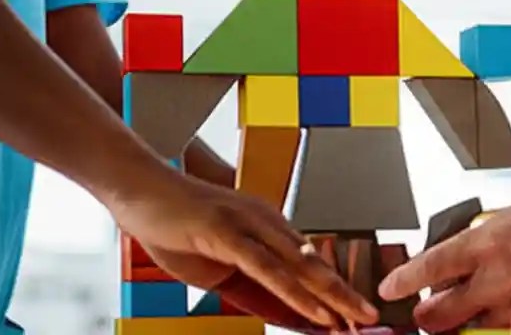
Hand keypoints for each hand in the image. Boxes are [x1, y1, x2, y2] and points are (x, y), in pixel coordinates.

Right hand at [106, 166, 378, 329]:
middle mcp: (266, 222)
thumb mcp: (215, 268)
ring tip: (357, 319)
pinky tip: (316, 313)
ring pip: (299, 268)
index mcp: (266, 228)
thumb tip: (281, 313)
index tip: (354, 318)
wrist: (138, 190)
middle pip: (313, 266)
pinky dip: (296, 294)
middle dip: (345, 295)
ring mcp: (248, 225)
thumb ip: (248, 288)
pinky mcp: (228, 233)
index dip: (330, 294)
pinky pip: (269, 270)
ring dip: (332, 298)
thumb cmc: (173, 227)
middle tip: (373, 318)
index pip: (304, 269)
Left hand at [377, 192, 510, 331]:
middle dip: (427, 316)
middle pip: (438, 315)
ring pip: (467, 330)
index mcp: (489, 241)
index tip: (389, 288)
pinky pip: (500, 333)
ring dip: (462, 323)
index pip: (430, 266)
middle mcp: (495, 280)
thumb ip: (497, 222)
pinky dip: (494, 327)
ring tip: (467, 311)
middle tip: (426, 310)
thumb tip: (481, 230)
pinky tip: (500, 316)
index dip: (403, 280)